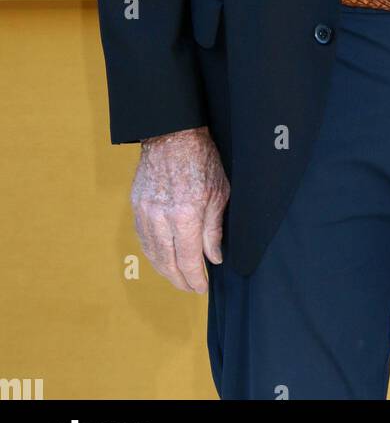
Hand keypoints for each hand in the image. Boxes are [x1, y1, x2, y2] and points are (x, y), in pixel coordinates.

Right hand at [130, 126, 229, 292]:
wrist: (172, 135)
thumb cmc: (201, 160)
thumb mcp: (219, 193)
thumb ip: (214, 230)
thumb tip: (213, 258)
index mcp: (184, 215)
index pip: (188, 260)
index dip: (195, 279)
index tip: (202, 286)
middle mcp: (160, 218)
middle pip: (167, 262)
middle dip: (180, 280)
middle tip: (190, 287)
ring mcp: (145, 213)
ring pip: (152, 253)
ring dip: (165, 270)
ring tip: (178, 277)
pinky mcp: (136, 206)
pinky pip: (143, 238)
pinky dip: (153, 253)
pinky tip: (162, 258)